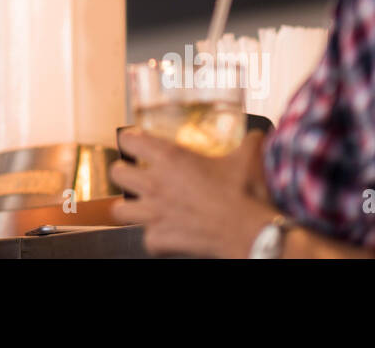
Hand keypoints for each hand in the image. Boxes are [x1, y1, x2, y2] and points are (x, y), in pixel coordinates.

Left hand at [109, 128, 278, 257]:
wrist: (248, 231)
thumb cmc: (245, 193)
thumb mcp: (249, 156)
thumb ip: (249, 140)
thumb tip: (257, 135)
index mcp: (170, 158)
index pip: (129, 141)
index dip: (130, 139)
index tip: (134, 140)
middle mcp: (155, 184)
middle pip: (117, 173)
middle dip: (122, 171)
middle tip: (133, 171)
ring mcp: (154, 214)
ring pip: (119, 210)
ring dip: (127, 206)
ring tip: (137, 203)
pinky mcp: (161, 238)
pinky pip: (146, 239)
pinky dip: (154, 237)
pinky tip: (164, 232)